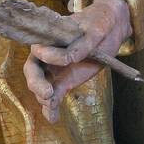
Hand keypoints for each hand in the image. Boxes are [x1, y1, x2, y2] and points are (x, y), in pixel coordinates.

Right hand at [23, 0, 132, 123]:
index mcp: (50, 38)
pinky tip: (53, 119)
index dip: (43, 56)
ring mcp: (55, 70)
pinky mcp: (65, 82)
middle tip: (47, 94)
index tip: (57, 58)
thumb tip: (69, 58)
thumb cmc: (99, 24)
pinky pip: (55, 96)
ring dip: (44, 99)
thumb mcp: (93, 31)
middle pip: (34, 72)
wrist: (110, 28)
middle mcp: (48, 55)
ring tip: (51, 108)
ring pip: (42, 86)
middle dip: (37, 84)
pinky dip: (52, 108)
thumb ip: (80, 45)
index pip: (38, 49)